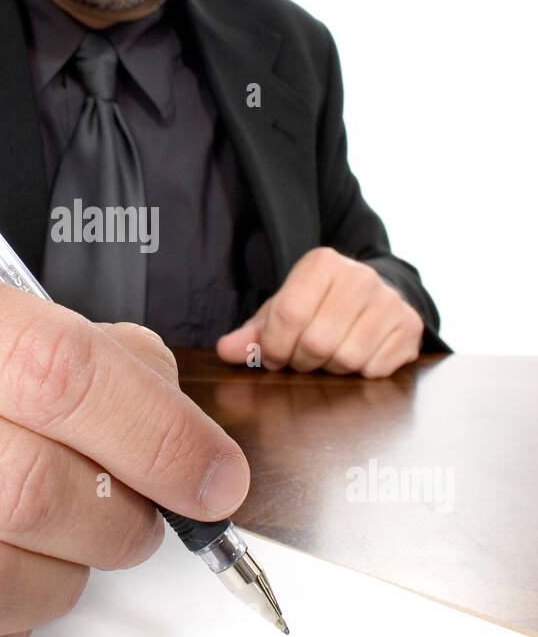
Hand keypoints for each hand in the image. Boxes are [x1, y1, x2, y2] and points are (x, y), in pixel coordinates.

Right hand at [0, 239, 249, 636]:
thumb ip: (90, 358)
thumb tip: (183, 438)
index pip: (49, 366)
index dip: (156, 432)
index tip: (211, 476)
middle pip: (22, 483)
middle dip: (117, 517)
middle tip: (135, 518)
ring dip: (62, 582)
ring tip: (64, 553)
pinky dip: (6, 634)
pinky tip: (0, 590)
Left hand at [216, 246, 423, 377]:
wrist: (376, 297)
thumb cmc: (319, 307)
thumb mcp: (282, 311)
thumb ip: (253, 332)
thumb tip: (227, 350)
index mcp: (322, 263)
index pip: (289, 314)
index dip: (274, 345)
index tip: (273, 355)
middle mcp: (360, 276)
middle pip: (317, 342)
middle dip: (302, 361)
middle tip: (303, 357)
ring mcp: (390, 301)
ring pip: (346, 359)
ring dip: (331, 369)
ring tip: (330, 354)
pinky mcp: (410, 327)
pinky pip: (374, 370)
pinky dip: (360, 373)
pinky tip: (358, 355)